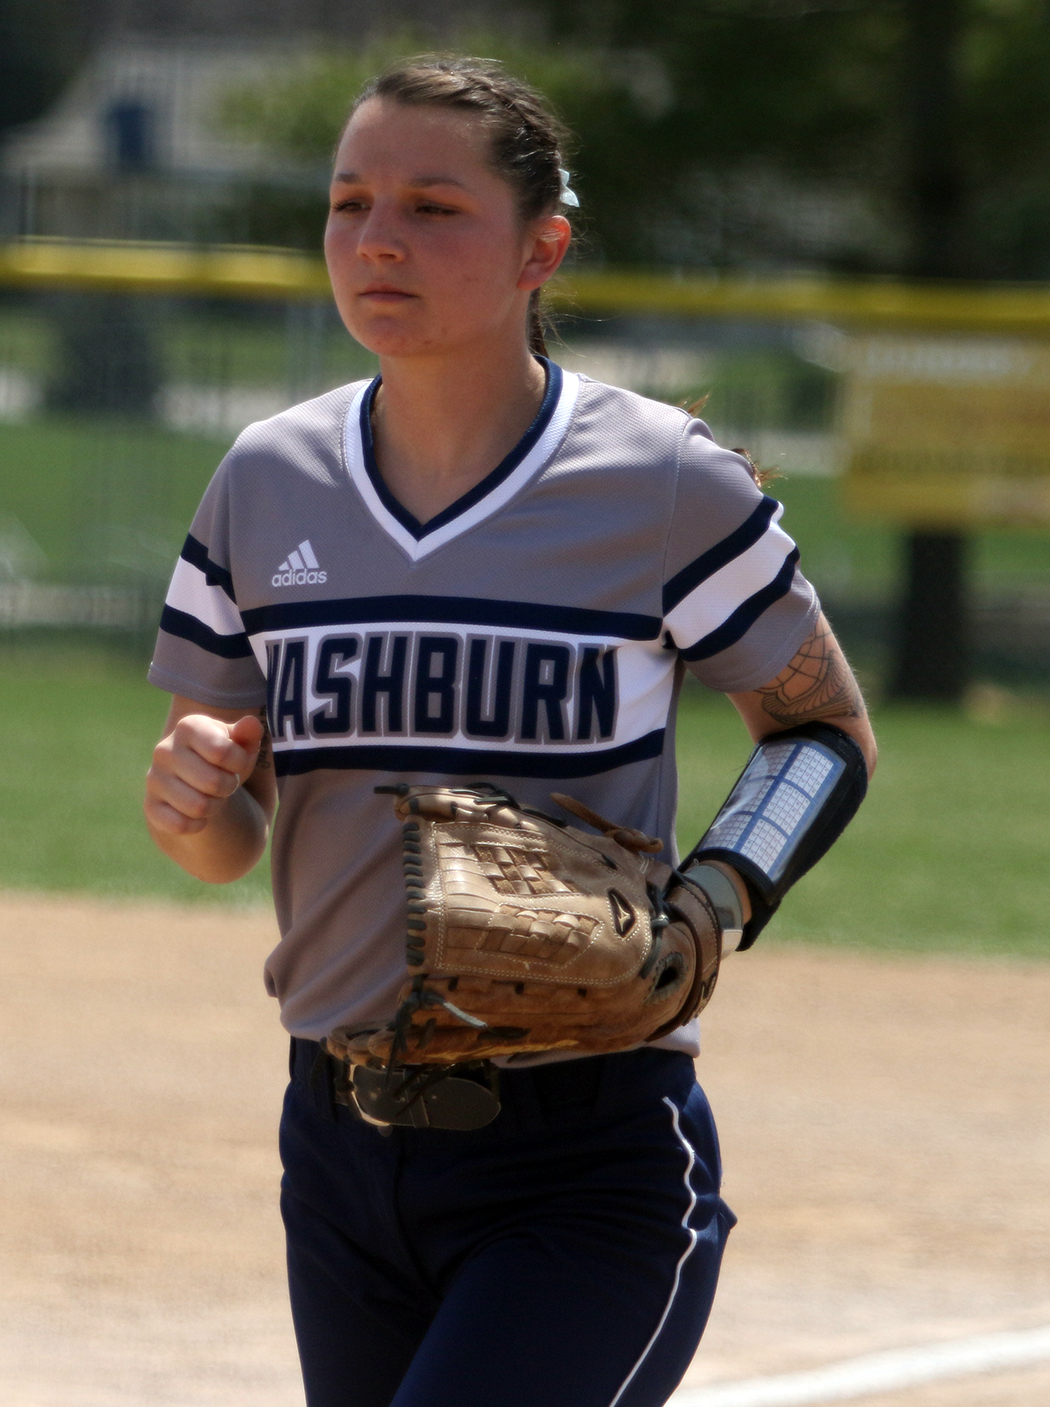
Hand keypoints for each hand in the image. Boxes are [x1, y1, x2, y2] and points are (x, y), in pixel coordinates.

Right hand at [145, 713, 263, 836]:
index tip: (236, 762)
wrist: (195, 778)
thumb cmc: (223, 757)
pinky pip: (179, 825)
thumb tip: (252, 724)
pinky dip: (197, 825)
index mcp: (188, 727)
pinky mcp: (151, 805)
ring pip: (198, 807)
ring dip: (215, 806)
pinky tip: (198, 814)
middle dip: (228, 786)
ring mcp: (154, 778)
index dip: (240, 763)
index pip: (223, 752)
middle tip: (225, 782)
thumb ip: (249, 733)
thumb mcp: (240, 743)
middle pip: (213, 782)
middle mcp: (165, 750)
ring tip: (212, 795)